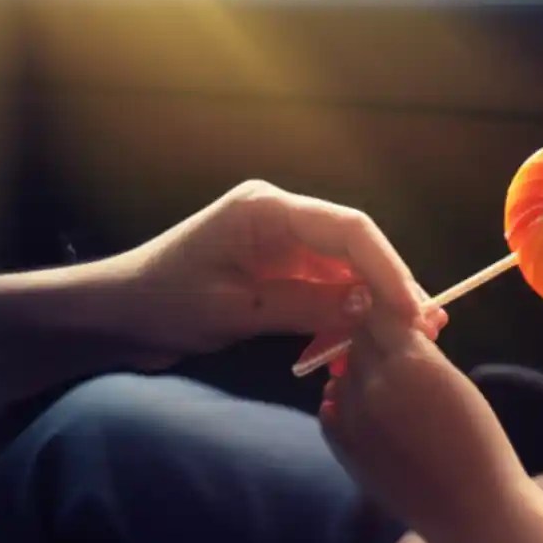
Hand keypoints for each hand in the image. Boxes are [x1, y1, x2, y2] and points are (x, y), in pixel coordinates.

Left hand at [113, 179, 446, 364]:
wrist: (115, 314)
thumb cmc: (162, 303)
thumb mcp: (237, 310)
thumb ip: (307, 305)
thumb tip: (372, 308)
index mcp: (267, 209)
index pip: (349, 229)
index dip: (388, 268)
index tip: (412, 309)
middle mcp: (281, 215)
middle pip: (356, 244)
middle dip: (392, 284)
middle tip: (427, 325)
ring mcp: (281, 240)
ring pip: (348, 265)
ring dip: (377, 299)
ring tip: (414, 332)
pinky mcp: (280, 265)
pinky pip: (328, 282)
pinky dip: (350, 308)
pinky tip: (375, 332)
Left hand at [318, 298, 530, 538]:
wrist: (472, 511)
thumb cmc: (481, 445)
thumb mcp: (456, 383)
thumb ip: (421, 352)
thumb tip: (400, 329)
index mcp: (410, 363)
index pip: (380, 311)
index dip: (390, 310)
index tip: (404, 317)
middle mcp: (372, 385)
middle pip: (358, 339)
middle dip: (376, 338)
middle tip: (401, 350)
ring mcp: (351, 419)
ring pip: (343, 373)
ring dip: (361, 371)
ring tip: (393, 388)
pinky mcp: (342, 448)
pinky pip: (332, 408)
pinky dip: (346, 403)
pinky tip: (373, 412)